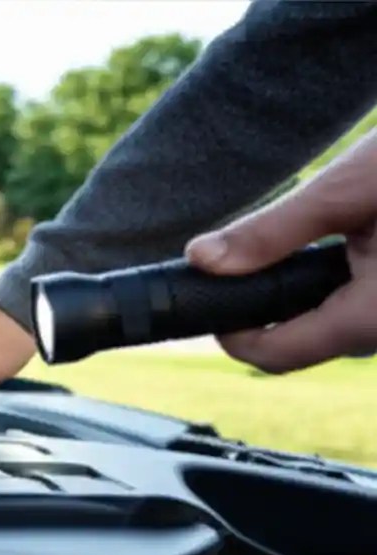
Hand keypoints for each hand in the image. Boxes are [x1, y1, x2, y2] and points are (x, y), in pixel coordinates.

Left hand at [185, 130, 376, 372]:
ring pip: (342, 328)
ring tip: (320, 244)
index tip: (210, 304)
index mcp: (373, 316)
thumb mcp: (347, 189)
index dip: (232, 334)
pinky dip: (346, 290)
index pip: (276, 355)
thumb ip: (272, 231)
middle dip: (275, 310)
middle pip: (308, 343)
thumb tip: (205, 259)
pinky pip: (370, 311)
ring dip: (313, 298)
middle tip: (255, 265)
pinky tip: (358, 247)